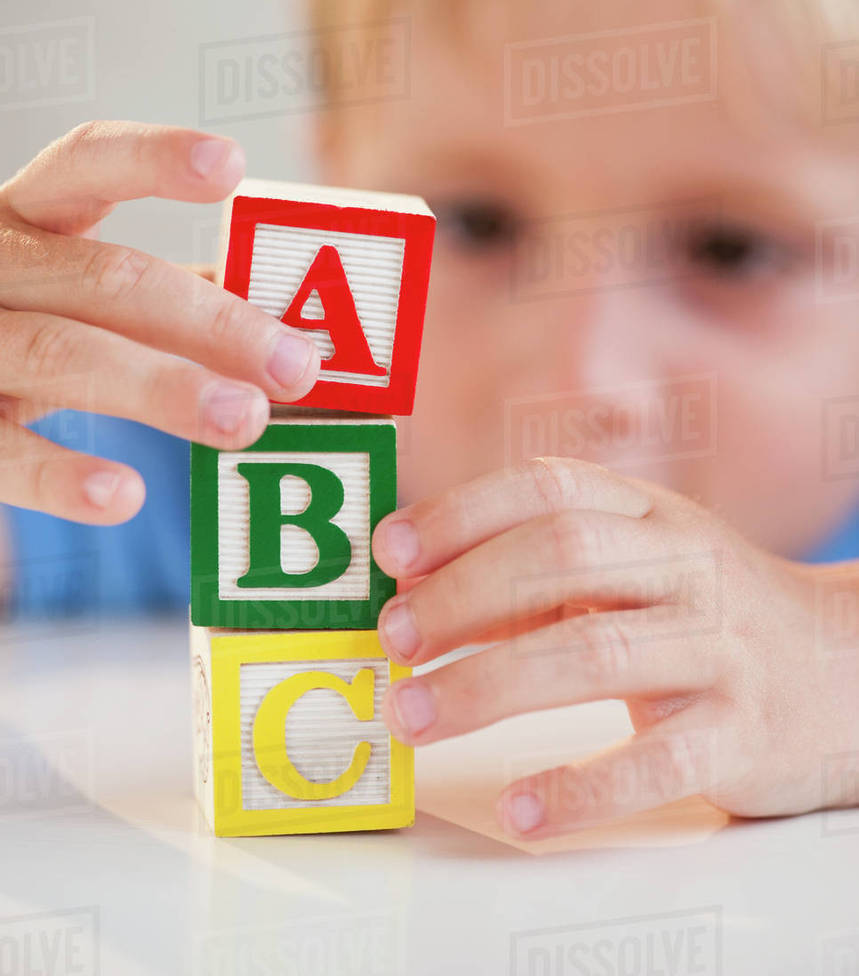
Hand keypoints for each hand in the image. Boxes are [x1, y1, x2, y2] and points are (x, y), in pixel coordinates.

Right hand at [0, 120, 319, 522]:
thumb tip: (290, 329)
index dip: (149, 159)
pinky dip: (60, 476)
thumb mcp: (79, 291)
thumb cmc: (32, 324)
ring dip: (162, 388)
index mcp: (27, 217)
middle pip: (103, 278)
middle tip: (296, 366)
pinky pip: (2, 452)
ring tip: (244, 420)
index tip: (229, 165)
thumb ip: (169, 297)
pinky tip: (124, 496)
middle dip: (210, 321)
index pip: (84, 164)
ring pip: (60, 354)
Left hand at [372, 458, 858, 837]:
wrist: (843, 666)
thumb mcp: (633, 567)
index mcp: (648, 514)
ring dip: (489, 685)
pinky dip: (582, 788)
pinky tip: (522, 809)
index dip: (461, 513)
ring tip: (414, 717)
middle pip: (562, 557)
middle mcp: (685, 565)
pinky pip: (660, 762)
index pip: (545, 488)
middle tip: (393, 639)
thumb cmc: (703, 612)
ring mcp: (720, 646)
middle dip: (463, 595)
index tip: (390, 552)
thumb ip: (534, 576)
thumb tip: (418, 595)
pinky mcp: (745, 733)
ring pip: (597, 653)